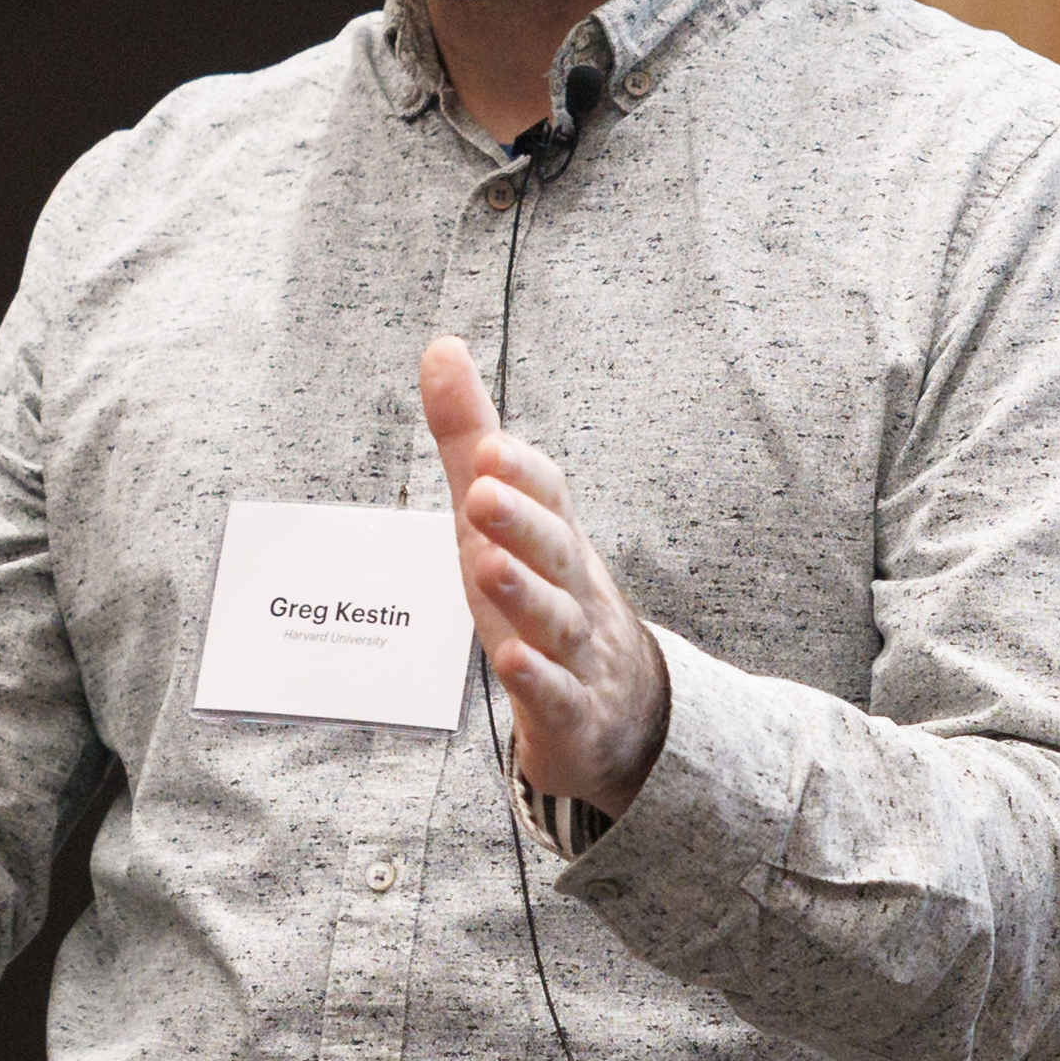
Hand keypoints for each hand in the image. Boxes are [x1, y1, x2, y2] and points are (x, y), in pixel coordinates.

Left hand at [418, 335, 669, 818]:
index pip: (549, 498)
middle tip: (481, 492)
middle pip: (554, 551)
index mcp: (556, 539)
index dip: (522, 475)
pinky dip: (537, 678)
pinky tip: (511, 660)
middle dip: (521, 522)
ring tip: (486, 564)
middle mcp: (573, 588)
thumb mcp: (501, 517)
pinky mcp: (572, 712)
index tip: (488, 447)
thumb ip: (468, 438)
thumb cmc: (545, 595)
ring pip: (555, 620)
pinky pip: (557, 695)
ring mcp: (578, 652)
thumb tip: (440, 346)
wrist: (618, 713)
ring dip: (523, 592)